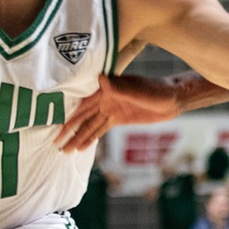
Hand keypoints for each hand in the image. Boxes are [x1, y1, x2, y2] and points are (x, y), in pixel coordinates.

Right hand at [57, 75, 185, 152]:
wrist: (173, 98)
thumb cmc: (158, 91)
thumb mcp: (140, 91)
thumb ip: (121, 88)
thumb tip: (100, 79)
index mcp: (107, 88)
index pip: (83, 101)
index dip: (69, 112)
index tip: (55, 122)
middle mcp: (105, 97)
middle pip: (83, 115)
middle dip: (69, 129)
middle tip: (55, 142)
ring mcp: (111, 108)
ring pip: (90, 125)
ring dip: (78, 137)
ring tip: (64, 150)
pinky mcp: (118, 118)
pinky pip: (101, 129)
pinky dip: (91, 138)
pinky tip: (81, 147)